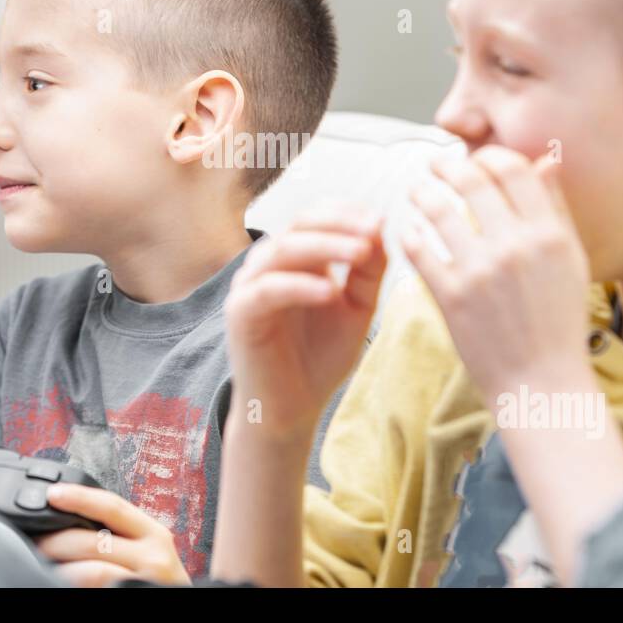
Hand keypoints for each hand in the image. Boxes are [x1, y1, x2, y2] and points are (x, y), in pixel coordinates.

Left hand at [33, 483, 189, 586]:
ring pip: (92, 569)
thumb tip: (75, 522)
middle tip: (36, 541)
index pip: (113, 506)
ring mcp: (143, 580)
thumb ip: (123, 535)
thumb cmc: (159, 581)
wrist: (179, 606)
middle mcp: (153, 555)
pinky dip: (74, 583)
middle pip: (94, 539)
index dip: (80, 497)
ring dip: (61, 567)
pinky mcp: (131, 595)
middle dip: (58, 539)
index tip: (53, 493)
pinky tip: (63, 581)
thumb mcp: (149, 550)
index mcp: (154, 533)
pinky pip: (96, 588)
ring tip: (44, 565)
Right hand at [223, 204, 386, 437]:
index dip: (348, 212)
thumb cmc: (320, 358)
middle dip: (341, 223)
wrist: (292, 409)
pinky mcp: (240, 313)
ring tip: (362, 252)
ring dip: (326, 246)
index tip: (383, 219)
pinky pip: (268, 289)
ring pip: (284, 250)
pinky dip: (300, 286)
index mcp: (296, 258)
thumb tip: (380, 229)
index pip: (317, 217)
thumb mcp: (356, 308)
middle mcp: (269, 264)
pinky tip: (331, 292)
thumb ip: (367, 272)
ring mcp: (250, 285)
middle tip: (375, 228)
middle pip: (301, 224)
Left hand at [400, 146, 590, 397]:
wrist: (541, 383)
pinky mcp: (451, 296)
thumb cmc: (558, 323)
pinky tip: (411, 231)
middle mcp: (515, 246)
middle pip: (471, 180)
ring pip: (438, 209)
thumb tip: (546, 161)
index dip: (488, 155)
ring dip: (421, 192)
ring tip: (415, 190)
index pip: (512, 168)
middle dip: (446, 164)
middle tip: (434, 163)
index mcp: (549, 235)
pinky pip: (419, 249)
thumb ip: (556, 209)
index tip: (475, 158)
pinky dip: (411, 234)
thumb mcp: (572, 262)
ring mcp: (480, 271)